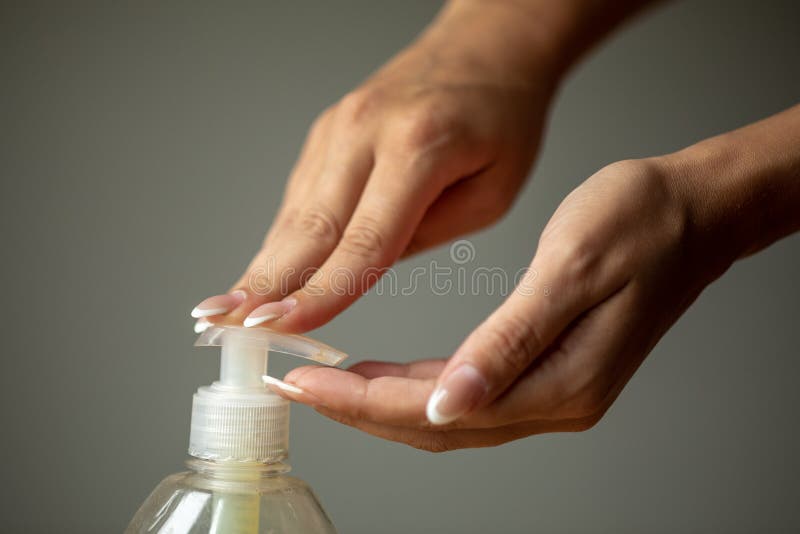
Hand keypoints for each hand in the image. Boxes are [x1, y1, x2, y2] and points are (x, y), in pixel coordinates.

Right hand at [190, 2, 563, 330]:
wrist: (486, 47)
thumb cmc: (501, 122)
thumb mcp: (491, 193)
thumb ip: (422, 234)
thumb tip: (356, 271)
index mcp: (418, 147)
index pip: (362, 239)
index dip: (319, 292)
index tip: (280, 329)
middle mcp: (365, 131)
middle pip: (309, 226)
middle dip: (264, 285)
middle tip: (222, 328)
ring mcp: (338, 126)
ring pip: (295, 214)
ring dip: (260, 267)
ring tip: (223, 313)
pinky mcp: (327, 131)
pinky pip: (301, 196)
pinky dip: (281, 241)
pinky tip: (261, 276)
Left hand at [265, 156, 731, 450]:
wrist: (691, 212)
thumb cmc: (638, 225)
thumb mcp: (571, 271)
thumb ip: (509, 345)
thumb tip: (447, 405)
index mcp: (559, 383)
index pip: (437, 410)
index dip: (363, 401)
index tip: (304, 382)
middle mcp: (554, 400)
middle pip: (434, 423)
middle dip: (358, 407)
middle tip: (296, 383)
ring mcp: (551, 391)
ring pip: (444, 413)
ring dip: (380, 399)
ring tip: (325, 377)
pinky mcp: (546, 370)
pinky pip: (464, 390)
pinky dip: (414, 384)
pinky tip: (384, 371)